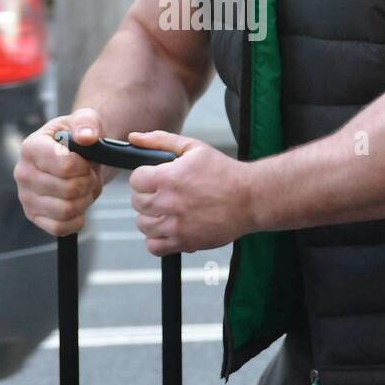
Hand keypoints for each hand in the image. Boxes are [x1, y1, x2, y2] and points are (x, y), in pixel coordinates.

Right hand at [14, 109, 105, 235]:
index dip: (84, 166)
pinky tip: (78, 204)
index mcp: (31, 147)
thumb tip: (87, 137)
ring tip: (84, 187)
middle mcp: (22, 173)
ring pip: (66, 211)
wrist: (74, 155)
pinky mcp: (34, 216)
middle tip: (88, 175)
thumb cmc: (76, 137)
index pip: (65, 166)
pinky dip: (77, 219)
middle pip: (69, 190)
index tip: (86, 160)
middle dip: (87, 183)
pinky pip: (60, 228)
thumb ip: (87, 122)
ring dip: (85, 200)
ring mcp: (26, 197)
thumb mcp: (84, 120)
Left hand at [126, 130, 255, 255]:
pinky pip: (154, 247)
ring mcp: (176, 225)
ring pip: (143, 225)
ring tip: (166, 211)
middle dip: (147, 196)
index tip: (153, 179)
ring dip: (151, 218)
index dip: (143, 178)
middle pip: (137, 203)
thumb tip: (134, 137)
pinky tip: (168, 228)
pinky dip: (156, 240)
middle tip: (162, 194)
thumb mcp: (193, 147)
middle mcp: (169, 202)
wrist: (250, 198)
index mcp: (169, 177)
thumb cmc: (224, 172)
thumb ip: (160, 140)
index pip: (135, 180)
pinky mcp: (185, 242)